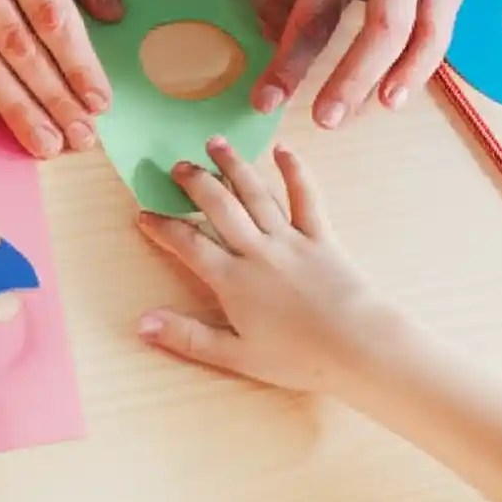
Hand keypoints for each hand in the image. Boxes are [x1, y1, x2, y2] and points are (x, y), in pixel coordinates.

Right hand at [136, 138, 399, 392]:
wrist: (359, 345)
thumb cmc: (299, 358)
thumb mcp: (236, 356)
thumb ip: (187, 337)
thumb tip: (142, 323)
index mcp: (232, 280)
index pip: (188, 244)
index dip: (163, 227)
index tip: (144, 214)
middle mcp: (257, 251)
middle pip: (219, 206)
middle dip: (195, 183)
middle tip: (177, 166)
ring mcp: (290, 239)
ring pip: (255, 193)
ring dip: (233, 165)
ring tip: (215, 143)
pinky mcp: (321, 236)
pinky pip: (305, 196)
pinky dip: (294, 170)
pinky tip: (282, 150)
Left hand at [234, 0, 496, 126]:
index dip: (279, 40)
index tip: (262, 89)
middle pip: (337, 9)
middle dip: (304, 63)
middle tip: (276, 105)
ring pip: (389, 28)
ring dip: (358, 79)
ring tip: (332, 117)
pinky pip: (435, 31)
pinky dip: (415, 70)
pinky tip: (392, 99)